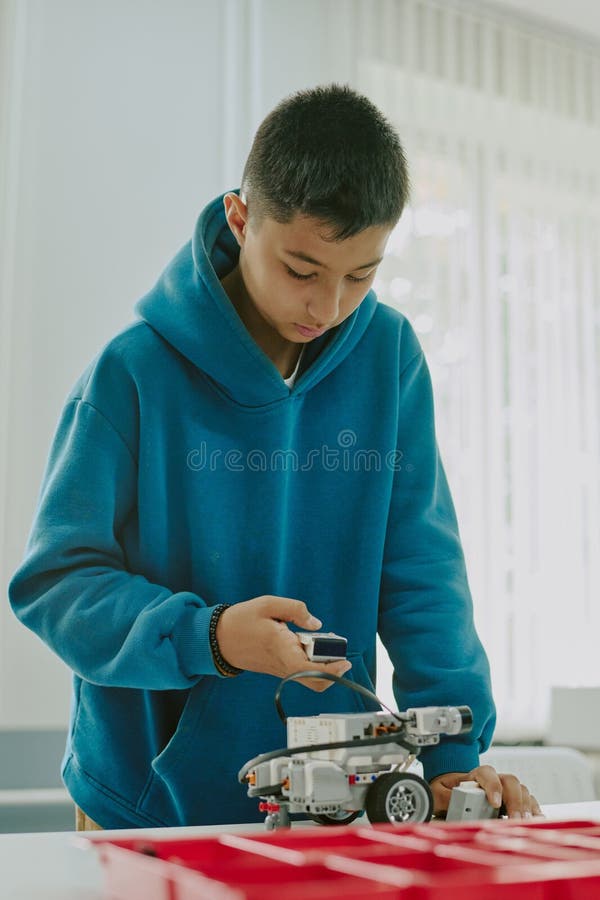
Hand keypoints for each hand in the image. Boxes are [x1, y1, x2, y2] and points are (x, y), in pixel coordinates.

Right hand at [215, 595, 351, 690]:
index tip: (344, 660)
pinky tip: (310, 643)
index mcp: (280, 648)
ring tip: (324, 642)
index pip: (310, 670)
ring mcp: (280, 669)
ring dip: (323, 665)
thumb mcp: (267, 604)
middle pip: (315, 682)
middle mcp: (282, 664)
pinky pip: (301, 672)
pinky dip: (312, 662)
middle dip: (332, 668)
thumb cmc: (241, 620)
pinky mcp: (279, 669)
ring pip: (309, 679)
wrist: (217, 639)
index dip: (331, 670)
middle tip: (336, 646)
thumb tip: (317, 624)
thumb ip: (296, 610)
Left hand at [429, 765, 542, 818]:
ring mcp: (505, 791)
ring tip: (524, 823)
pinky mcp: (512, 803)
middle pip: (510, 781)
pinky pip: (529, 802)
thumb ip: (445, 795)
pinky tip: (537, 821)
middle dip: (515, 800)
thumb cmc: (444, 791)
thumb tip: (456, 800)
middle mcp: (493, 781)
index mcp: (475, 775)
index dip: (493, 786)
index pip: (487, 773)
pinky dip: (535, 810)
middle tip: (514, 819)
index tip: (495, 803)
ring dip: (526, 807)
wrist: (449, 795)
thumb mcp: (437, 792)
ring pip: (522, 791)